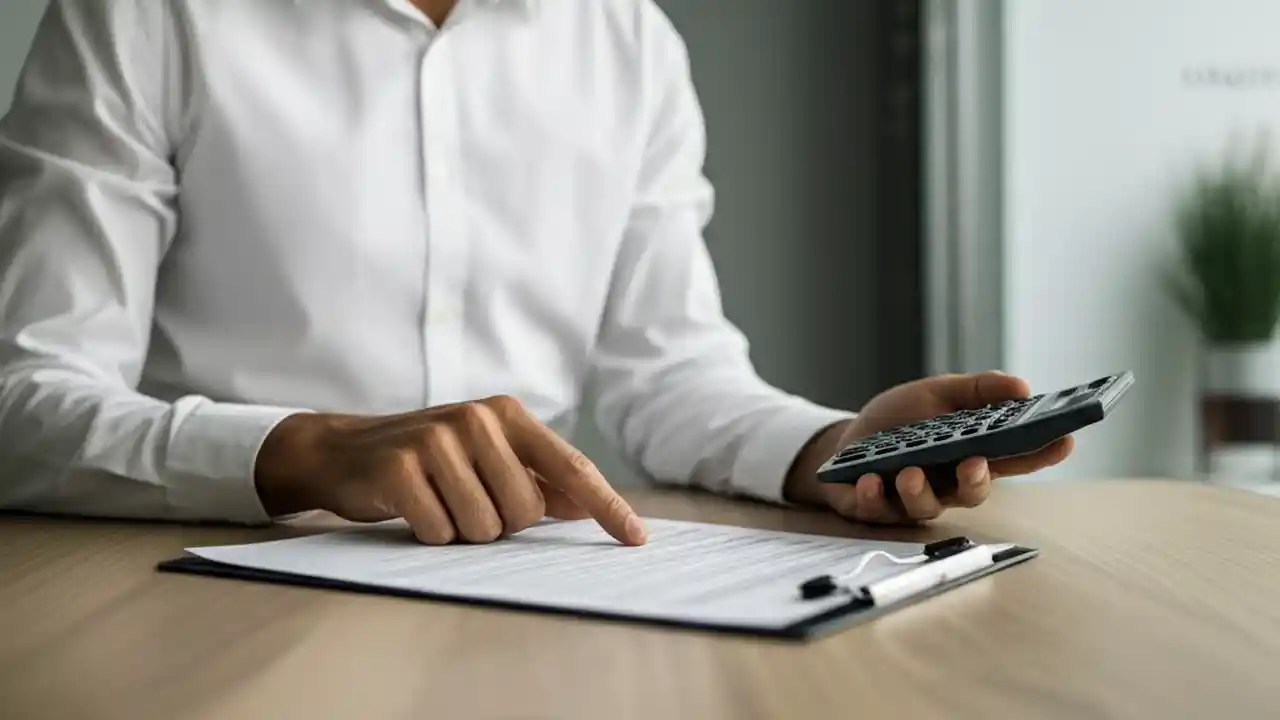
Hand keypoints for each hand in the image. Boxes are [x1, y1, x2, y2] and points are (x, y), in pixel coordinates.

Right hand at [255, 395, 646, 545]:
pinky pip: (439, 530)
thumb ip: (537, 479)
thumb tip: (588, 505)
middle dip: (499, 523)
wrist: (344, 450)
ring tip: (437, 502)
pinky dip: (428, 534)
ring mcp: (437, 439)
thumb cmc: (428, 461)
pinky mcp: (400, 466)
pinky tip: (411, 508)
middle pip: (525, 511)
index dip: (607, 506)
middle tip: (464, 500)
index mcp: (507, 415)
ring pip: (484, 527)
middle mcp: (477, 419)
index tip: (636, 539)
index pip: (571, 468)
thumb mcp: (487, 458)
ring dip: (461, 531)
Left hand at [785, 371, 1073, 523]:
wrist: (844, 438)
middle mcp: (947, 482)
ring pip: (926, 506)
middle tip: (974, 464)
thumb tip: (1022, 386)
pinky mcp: (875, 509)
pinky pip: (878, 509)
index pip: (1014, 458)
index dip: (1042, 452)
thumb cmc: (897, 420)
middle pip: (974, 491)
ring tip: (909, 471)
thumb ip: (977, 391)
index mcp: (969, 454)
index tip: (1065, 440)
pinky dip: (873, 495)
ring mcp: (913, 500)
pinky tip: (869, 479)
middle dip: (977, 481)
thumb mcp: (936, 393)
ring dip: (919, 490)